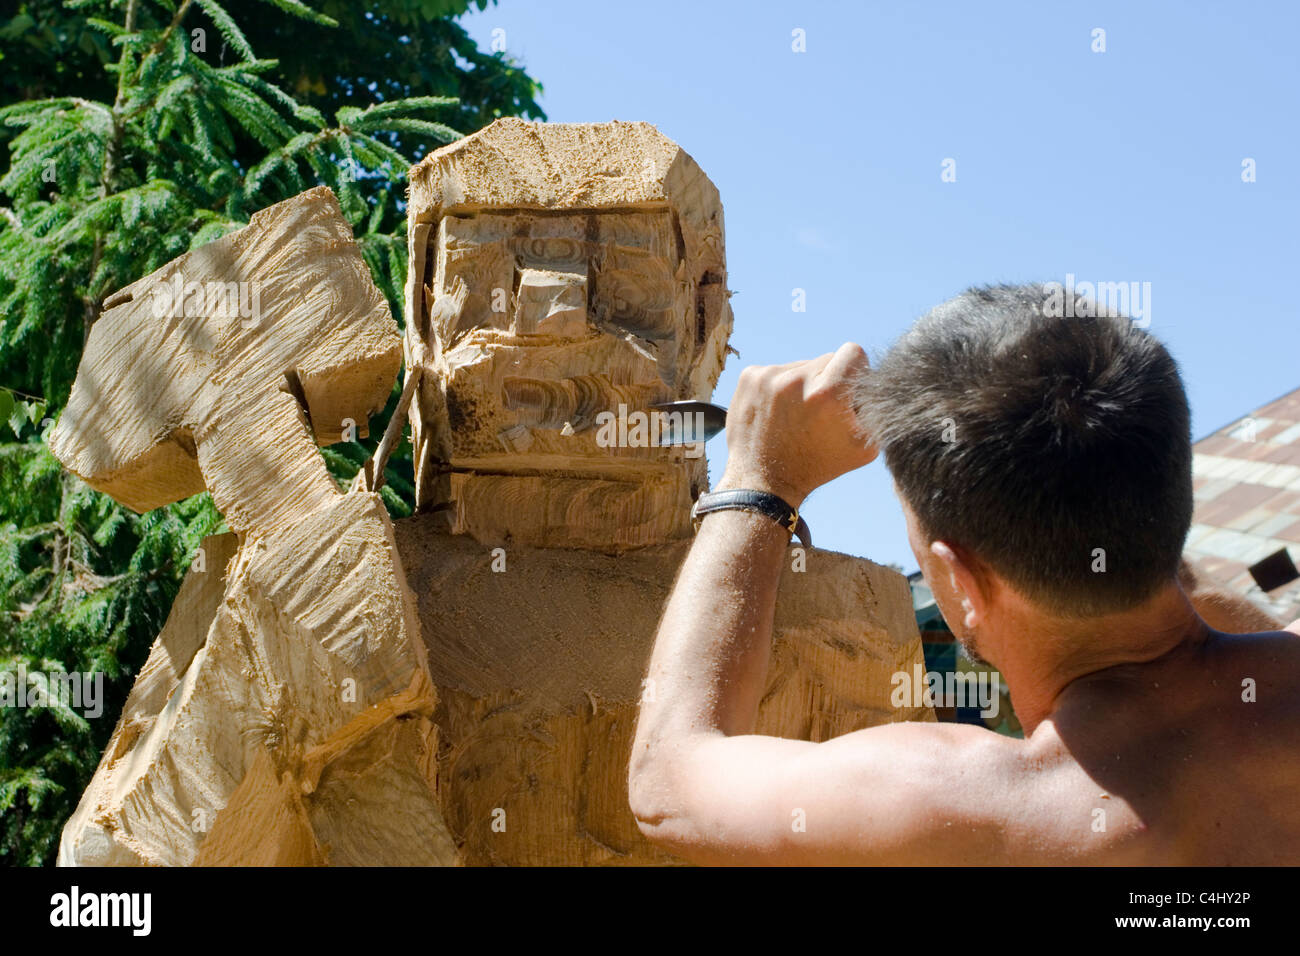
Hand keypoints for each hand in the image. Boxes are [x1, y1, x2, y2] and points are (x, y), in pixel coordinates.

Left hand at [717, 342, 877, 508]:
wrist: (764, 482)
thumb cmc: (817, 466)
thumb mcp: (863, 448)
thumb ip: (876, 411)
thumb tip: (879, 385)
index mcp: (828, 394)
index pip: (853, 352)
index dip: (855, 370)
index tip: (848, 390)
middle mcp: (796, 380)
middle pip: (825, 359)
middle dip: (828, 380)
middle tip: (819, 411)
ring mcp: (769, 376)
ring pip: (799, 365)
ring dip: (802, 384)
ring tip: (795, 416)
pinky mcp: (749, 377)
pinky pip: (776, 370)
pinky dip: (778, 387)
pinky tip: (776, 413)